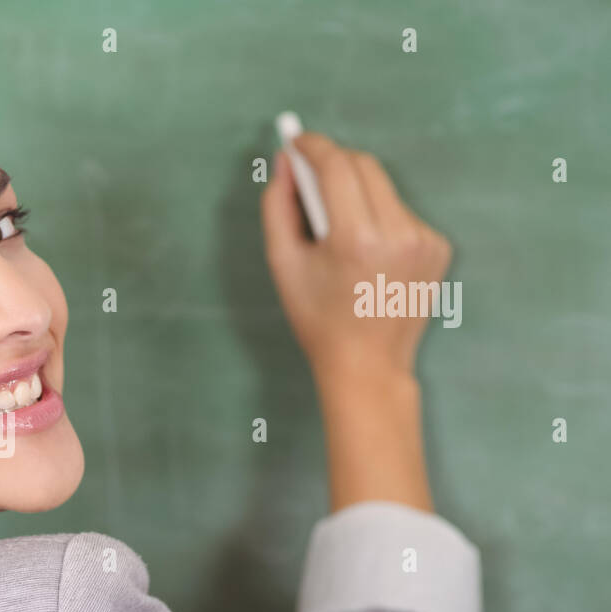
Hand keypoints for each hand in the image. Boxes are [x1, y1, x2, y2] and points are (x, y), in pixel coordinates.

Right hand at [260, 133, 451, 385]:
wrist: (367, 364)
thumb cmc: (318, 319)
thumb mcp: (283, 265)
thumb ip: (277, 208)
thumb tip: (284, 164)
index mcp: (356, 239)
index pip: (337, 166)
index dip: (313, 146)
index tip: (296, 141)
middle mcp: (397, 233)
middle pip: (364, 166)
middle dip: (334, 164)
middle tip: (310, 178)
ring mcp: (424, 239)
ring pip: (383, 188)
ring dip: (357, 194)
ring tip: (339, 233)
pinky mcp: (438, 246)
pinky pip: (401, 212)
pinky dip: (379, 218)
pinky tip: (367, 253)